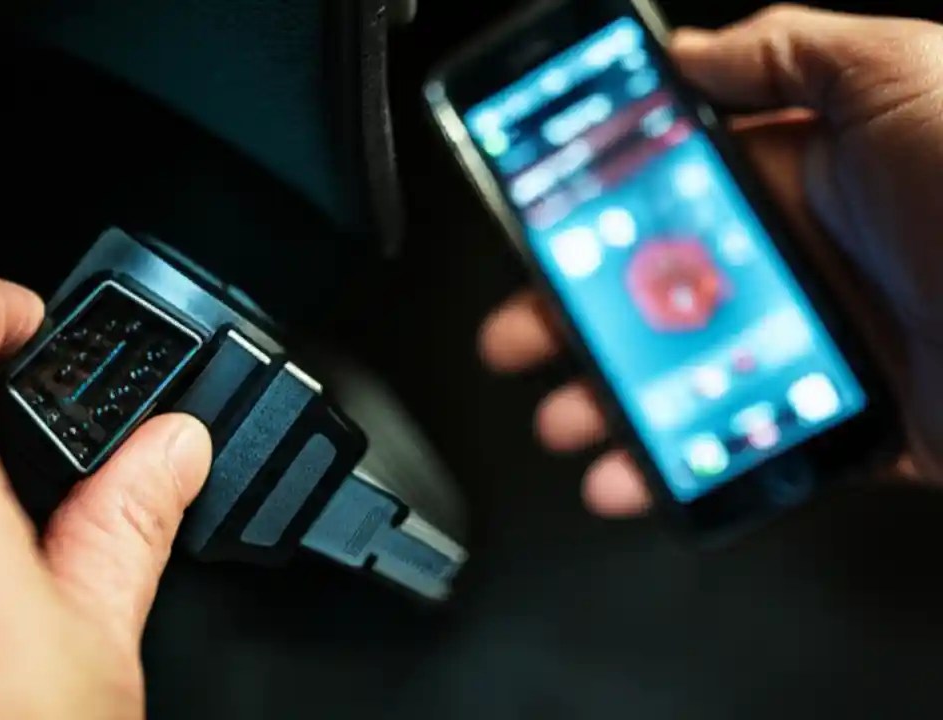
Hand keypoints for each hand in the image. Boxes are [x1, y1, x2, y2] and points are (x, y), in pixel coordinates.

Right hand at [479, 5, 942, 516]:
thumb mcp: (901, 72)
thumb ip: (787, 52)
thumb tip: (688, 53)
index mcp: (806, 176)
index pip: (672, 191)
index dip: (598, 210)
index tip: (537, 228)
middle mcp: (805, 261)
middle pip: (659, 292)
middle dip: (576, 316)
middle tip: (518, 334)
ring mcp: (822, 346)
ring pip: (685, 378)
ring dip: (610, 402)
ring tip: (562, 419)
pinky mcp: (849, 422)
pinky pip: (745, 449)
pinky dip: (682, 470)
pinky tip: (633, 475)